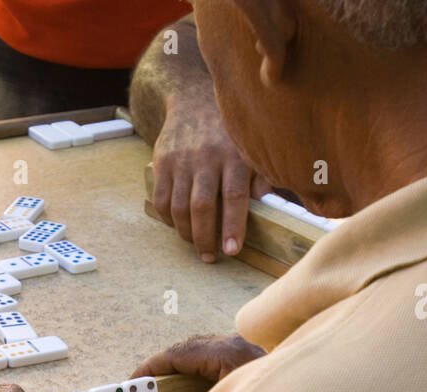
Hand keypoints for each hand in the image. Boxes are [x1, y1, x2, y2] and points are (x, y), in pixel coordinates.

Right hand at [132, 334, 265, 391]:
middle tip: (142, 390)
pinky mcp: (253, 363)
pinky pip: (216, 364)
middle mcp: (237, 347)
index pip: (178, 353)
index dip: (151, 368)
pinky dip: (198, 376)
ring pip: (202, 355)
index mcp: (228, 353)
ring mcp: (246, 353)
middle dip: (162, 370)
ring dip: (180, 373)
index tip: (132, 383)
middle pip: (188, 351)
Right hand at [152, 98, 269, 262]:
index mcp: (234, 155)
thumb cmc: (229, 131)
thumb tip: (265, 204)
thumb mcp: (251, 147)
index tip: (232, 250)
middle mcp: (206, 157)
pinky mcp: (162, 162)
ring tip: (195, 245)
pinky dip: (168, 219)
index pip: (234, 196)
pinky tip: (178, 226)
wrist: (193, 99)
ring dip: (186, 233)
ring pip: (179, 207)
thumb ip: (260, 175)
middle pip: (202, 206)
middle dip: (206, 238)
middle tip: (210, 257)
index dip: (233, 226)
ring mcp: (181, 160)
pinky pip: (161, 199)